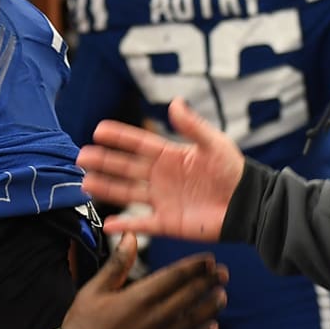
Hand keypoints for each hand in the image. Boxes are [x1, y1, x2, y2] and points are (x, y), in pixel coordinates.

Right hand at [62, 233, 226, 328]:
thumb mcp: (94, 290)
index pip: (176, 276)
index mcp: (139, 297)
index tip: (209, 260)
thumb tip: (131, 236)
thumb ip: (117, 264)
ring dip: (210, 307)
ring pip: (194, 320)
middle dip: (208, 282)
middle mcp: (155, 318)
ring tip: (222, 297)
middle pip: (190, 295)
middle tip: (223, 274)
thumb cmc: (82, 325)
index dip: (196, 266)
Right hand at [77, 98, 244, 240]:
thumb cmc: (234, 171)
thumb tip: (174, 102)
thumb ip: (192, 126)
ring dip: (106, 188)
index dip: (119, 137)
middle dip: (104, 162)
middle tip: (81, 157)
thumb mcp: (214, 144)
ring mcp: (162, 200)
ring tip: (85, 183)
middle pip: (126, 168)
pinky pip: (142, 224)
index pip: (138, 144)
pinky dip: (125, 225)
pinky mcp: (168, 223)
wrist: (248, 204)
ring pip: (127, 193)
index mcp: (170, 156)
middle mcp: (161, 177)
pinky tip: (107, 224)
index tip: (98, 130)